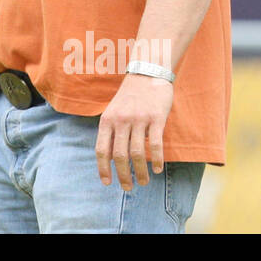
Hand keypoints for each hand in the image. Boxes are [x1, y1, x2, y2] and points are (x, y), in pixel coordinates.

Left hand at [95, 73, 173, 190]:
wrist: (147, 73)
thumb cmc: (129, 97)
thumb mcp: (113, 111)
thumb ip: (111, 132)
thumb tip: (110, 160)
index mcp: (107, 120)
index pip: (102, 149)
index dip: (103, 168)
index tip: (107, 183)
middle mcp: (121, 120)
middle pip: (120, 155)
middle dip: (123, 175)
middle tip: (128, 188)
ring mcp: (138, 119)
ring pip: (137, 153)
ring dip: (141, 172)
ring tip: (144, 182)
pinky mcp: (156, 118)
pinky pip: (155, 144)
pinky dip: (156, 160)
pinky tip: (158, 169)